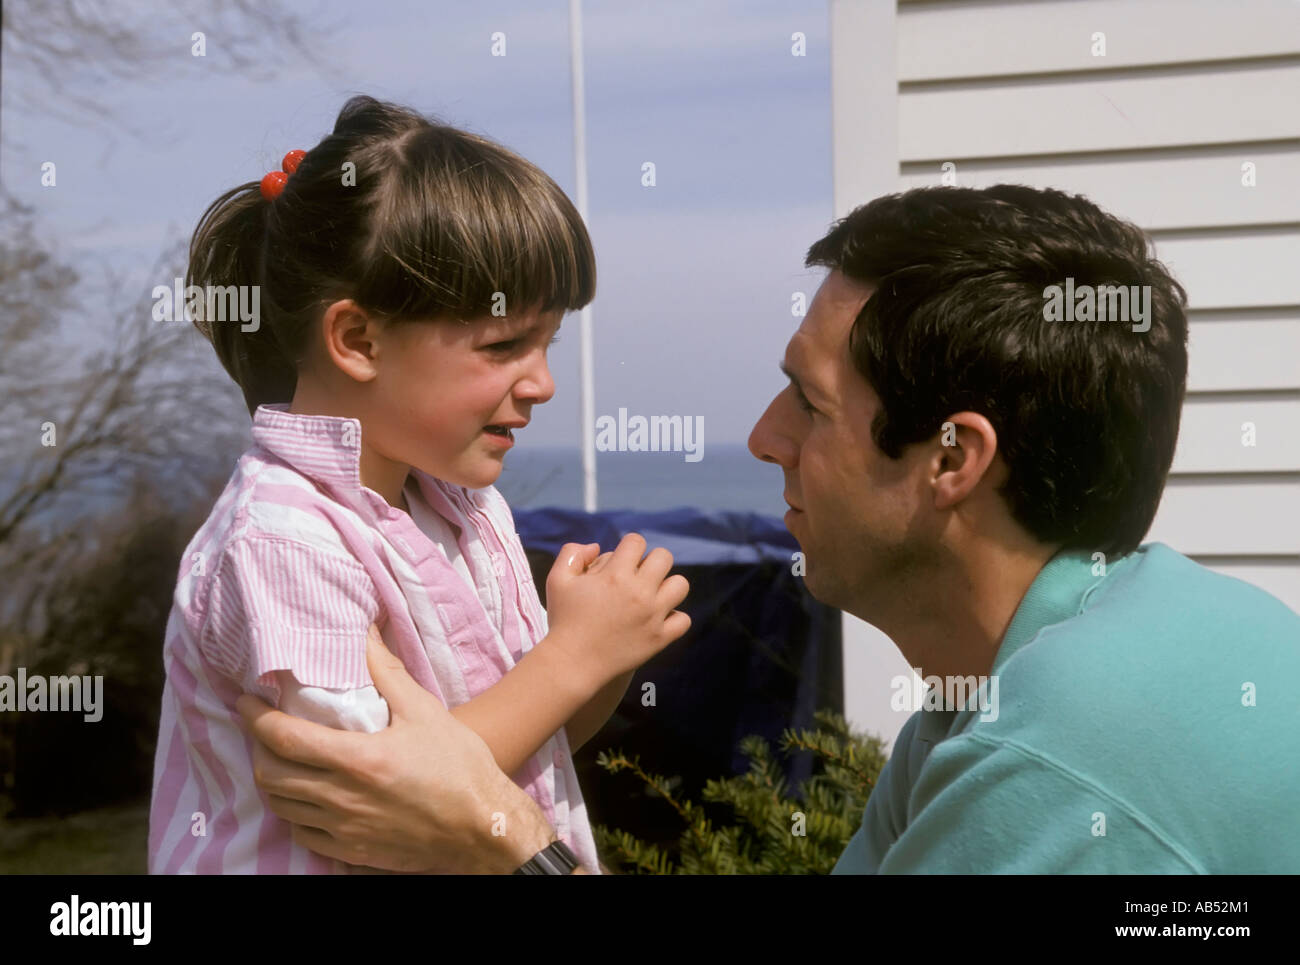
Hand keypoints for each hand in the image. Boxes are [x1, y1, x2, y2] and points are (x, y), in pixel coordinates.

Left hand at [236, 626, 554, 873]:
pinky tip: (304, 795)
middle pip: (270, 776)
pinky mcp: (350, 852)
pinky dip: (292, 812)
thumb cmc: (459, 766)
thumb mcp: (424, 711)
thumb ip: (387, 672)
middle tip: (261, 727)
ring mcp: (343, 830)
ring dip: (271, 780)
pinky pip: (301, 834)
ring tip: (279, 757)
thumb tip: (364, 632)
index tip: (245, 700)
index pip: (283, 738)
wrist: (483, 827)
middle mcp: (341, 799)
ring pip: (281, 807)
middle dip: (256, 748)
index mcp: (357, 760)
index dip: (254, 717)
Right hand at [543, 533, 690, 692]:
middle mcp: (639, 592)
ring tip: (652, 594)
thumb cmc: (563, 620)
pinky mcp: (659, 638)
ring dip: (668, 586)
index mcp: (615, 575)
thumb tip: (597, 546)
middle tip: (639, 575)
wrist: (572, 663)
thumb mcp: (557, 580)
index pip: (636, 542)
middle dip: (651, 561)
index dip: (628, 547)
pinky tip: (657, 618)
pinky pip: (683, 619)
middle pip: (664, 557)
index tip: (622, 560)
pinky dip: (673, 618)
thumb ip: (572, 554)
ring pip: (680, 585)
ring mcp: (653, 615)